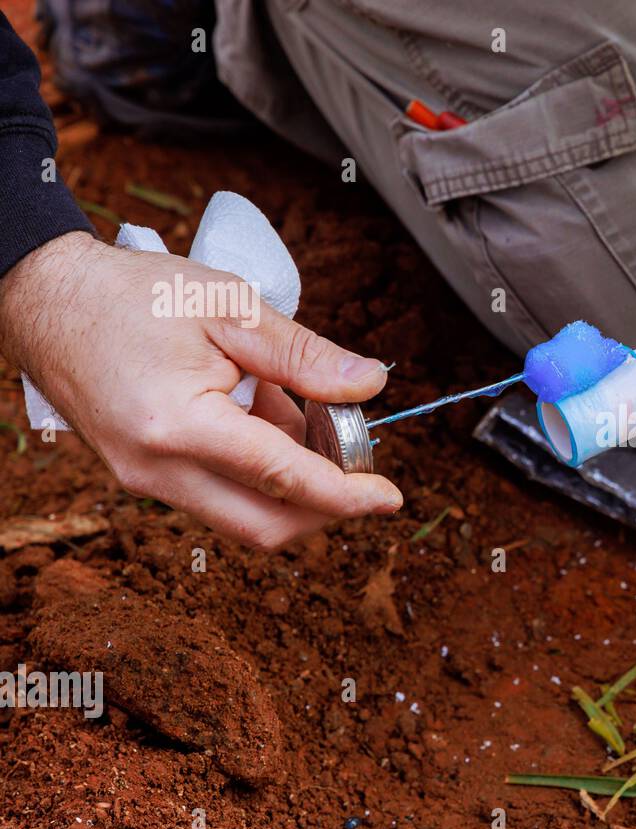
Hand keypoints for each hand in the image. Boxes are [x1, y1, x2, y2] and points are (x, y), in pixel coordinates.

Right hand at [0, 231, 402, 547]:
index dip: (346, 495)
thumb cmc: (132, 295)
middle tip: (355, 458)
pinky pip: (216, 495)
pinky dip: (256, 471)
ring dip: (289, 483)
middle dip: (324, 505)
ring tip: (296, 413)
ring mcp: (143, 481)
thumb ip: (304, 355)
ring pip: (242, 515)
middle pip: (265, 526)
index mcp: (179, 426)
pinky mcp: (141, 477)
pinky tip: (261, 416)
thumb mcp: (230, 307)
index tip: (389, 498)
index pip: (283, 480)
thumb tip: (369, 384)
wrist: (46, 298)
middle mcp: (156, 470)